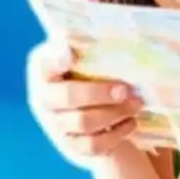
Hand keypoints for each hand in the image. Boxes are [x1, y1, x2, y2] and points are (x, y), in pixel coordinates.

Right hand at [26, 40, 142, 164]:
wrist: (84, 104)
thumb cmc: (83, 69)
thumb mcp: (79, 52)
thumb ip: (82, 43)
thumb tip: (89, 32)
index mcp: (43, 69)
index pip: (46, 63)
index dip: (57, 59)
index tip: (71, 54)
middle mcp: (43, 99)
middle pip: (68, 97)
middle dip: (99, 93)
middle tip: (126, 89)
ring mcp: (55, 125)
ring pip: (84, 123)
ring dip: (114, 113)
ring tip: (137, 104)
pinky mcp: (72, 146)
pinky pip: (94, 145)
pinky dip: (116, 134)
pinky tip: (131, 122)